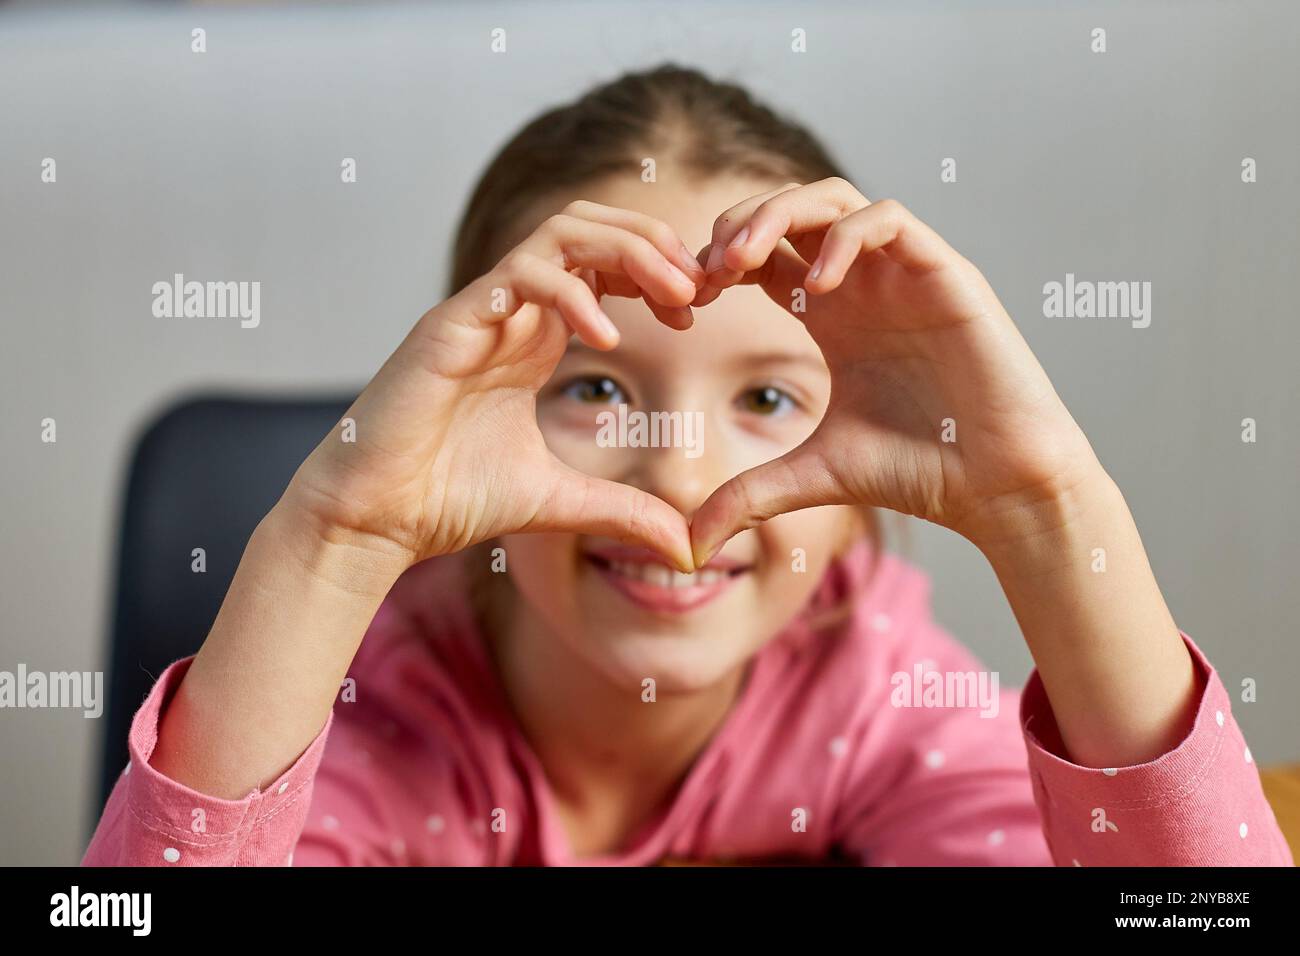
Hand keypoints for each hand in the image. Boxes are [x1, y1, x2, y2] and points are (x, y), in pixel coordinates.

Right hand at [286, 201, 705, 571]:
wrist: (375, 519)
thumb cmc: (448, 498)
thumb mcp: (561, 503)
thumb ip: (624, 511)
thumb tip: (687, 549)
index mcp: (534, 336)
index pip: (602, 262)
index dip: (656, 271)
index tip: (694, 309)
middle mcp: (510, 312)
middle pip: (588, 226)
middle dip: (652, 242)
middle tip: (697, 287)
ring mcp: (480, 312)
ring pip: (560, 232)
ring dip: (626, 248)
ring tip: (671, 293)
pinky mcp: (451, 326)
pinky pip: (519, 277)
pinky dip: (572, 294)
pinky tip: (605, 339)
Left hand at [688, 178, 1104, 564]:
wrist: (996, 486)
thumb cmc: (918, 471)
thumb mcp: (811, 478)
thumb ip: (748, 496)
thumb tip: (690, 548)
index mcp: (832, 316)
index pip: (766, 255)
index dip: (720, 263)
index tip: (688, 298)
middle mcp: (865, 284)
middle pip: (791, 211)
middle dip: (740, 224)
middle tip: (708, 268)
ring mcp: (904, 273)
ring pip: (834, 199)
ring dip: (781, 214)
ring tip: (744, 260)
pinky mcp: (946, 273)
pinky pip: (889, 219)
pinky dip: (847, 236)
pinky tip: (820, 287)